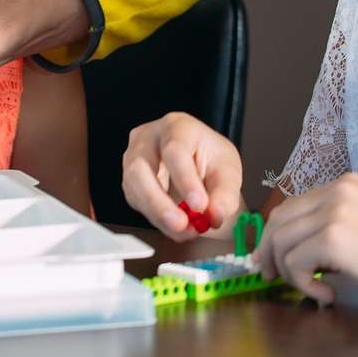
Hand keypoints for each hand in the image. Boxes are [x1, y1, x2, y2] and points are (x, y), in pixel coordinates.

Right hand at [121, 112, 242, 240]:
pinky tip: (176, 227)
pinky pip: (136, 203)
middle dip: (159, 203)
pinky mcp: (129, 181)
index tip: (199, 205)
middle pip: (140, 169)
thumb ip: (225, 194)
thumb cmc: (209, 158)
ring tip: (186, 230)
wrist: (197, 163)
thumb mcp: (228, 170)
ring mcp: (133, 158)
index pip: (175, 151)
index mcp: (176, 126)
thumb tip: (214, 214)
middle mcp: (147, 138)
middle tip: (182, 225)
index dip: (185, 180)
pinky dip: (157, 219)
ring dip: (159, 215)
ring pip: (133, 188)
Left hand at [253, 172, 357, 312]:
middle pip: (279, 219)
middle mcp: (337, 190)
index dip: (275, 235)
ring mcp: (335, 211)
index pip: (291, 206)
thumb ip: (331, 226)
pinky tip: (328, 296)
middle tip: (272, 278)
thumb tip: (288, 249)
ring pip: (281, 241)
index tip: (270, 260)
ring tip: (313, 290)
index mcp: (345, 185)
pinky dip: (302, 283)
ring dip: (288, 272)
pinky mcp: (334, 237)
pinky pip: (294, 261)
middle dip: (270, 251)